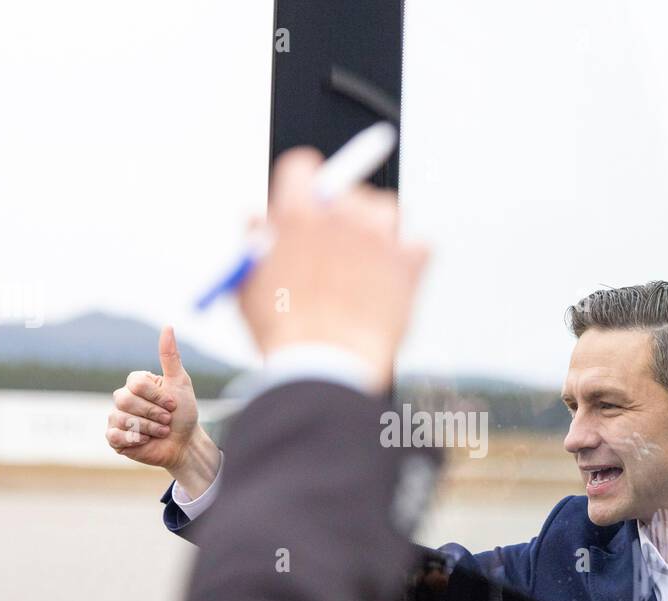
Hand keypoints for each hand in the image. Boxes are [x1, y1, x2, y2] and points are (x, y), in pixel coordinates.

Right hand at [106, 326, 220, 496]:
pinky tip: (145, 440)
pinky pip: (113, 435)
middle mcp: (123, 398)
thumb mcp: (180, 383)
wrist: (185, 443)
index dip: (157, 396)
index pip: (135, 383)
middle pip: (125, 400)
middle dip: (153, 413)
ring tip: (161, 432)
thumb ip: (170, 356)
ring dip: (148, 427)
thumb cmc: (184, 413)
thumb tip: (168, 326)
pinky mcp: (115, 438)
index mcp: (137, 383)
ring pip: (120, 418)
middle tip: (167, 420)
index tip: (173, 405)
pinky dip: (134, 439)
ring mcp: (117, 418)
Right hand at [237, 147, 429, 391]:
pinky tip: (389, 285)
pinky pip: (418, 246)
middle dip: (342, 213)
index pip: (303, 168)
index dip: (304, 186)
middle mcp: (341, 214)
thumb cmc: (283, 330)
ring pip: (387, 210)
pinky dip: (408, 261)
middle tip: (336, 244)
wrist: (325, 365)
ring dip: (377, 230)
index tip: (306, 202)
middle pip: (349, 189)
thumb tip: (257, 222)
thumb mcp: (249, 283)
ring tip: (364, 265)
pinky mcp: (410, 262)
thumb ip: (254, 244)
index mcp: (298, 212)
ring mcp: (379, 235)